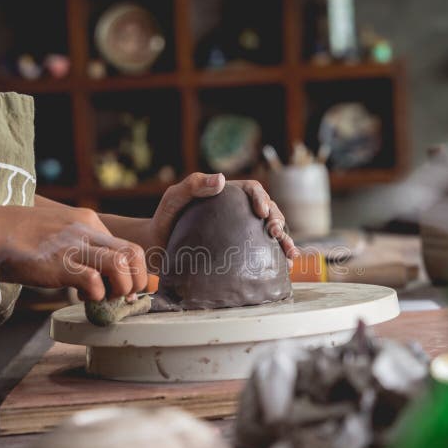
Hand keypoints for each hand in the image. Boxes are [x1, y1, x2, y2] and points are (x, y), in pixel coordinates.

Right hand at [0, 206, 147, 300]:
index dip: (131, 272)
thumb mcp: (56, 232)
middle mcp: (87, 230)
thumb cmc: (14, 237)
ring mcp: (73, 246)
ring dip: (119, 289)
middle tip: (121, 296)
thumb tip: (95, 275)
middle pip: (135, 254)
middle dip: (136, 281)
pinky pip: (93, 282)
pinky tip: (80, 298)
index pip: (128, 246)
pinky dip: (94, 296)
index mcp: (88, 221)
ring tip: (103, 298)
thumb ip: (77, 247)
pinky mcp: (59, 263)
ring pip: (120, 266)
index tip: (121, 288)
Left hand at [150, 172, 297, 258]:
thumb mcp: (174, 198)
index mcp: (228, 195)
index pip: (252, 190)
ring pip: (270, 233)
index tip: (262, 212)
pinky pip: (262, 253)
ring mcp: (241, 232)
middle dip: (278, 220)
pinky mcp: (241, 252)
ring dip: (285, 241)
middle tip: (277, 233)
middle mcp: (239, 212)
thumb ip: (193, 185)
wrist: (158, 247)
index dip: (262, 198)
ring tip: (290, 254)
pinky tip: (284, 268)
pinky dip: (276, 259)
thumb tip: (221, 179)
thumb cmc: (165, 219)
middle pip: (268, 211)